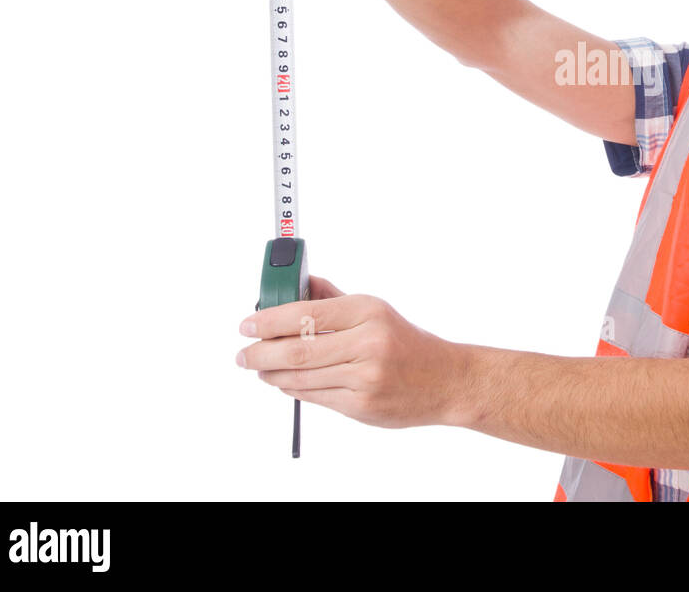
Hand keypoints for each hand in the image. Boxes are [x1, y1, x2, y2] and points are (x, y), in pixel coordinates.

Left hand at [236, 277, 469, 428]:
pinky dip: (292, 388)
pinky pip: (314, 397)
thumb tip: (297, 284)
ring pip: (301, 377)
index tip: (246, 325)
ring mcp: (365, 377)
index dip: (269, 321)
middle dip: (261, 353)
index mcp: (369, 311)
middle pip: (297, 349)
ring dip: (271, 374)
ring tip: (259, 368)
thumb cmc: (406, 343)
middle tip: (243, 353)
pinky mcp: (362, 405)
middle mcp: (368, 342)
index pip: (306, 313)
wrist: (445, 380)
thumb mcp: (375, 311)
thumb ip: (333, 299)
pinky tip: (284, 381)